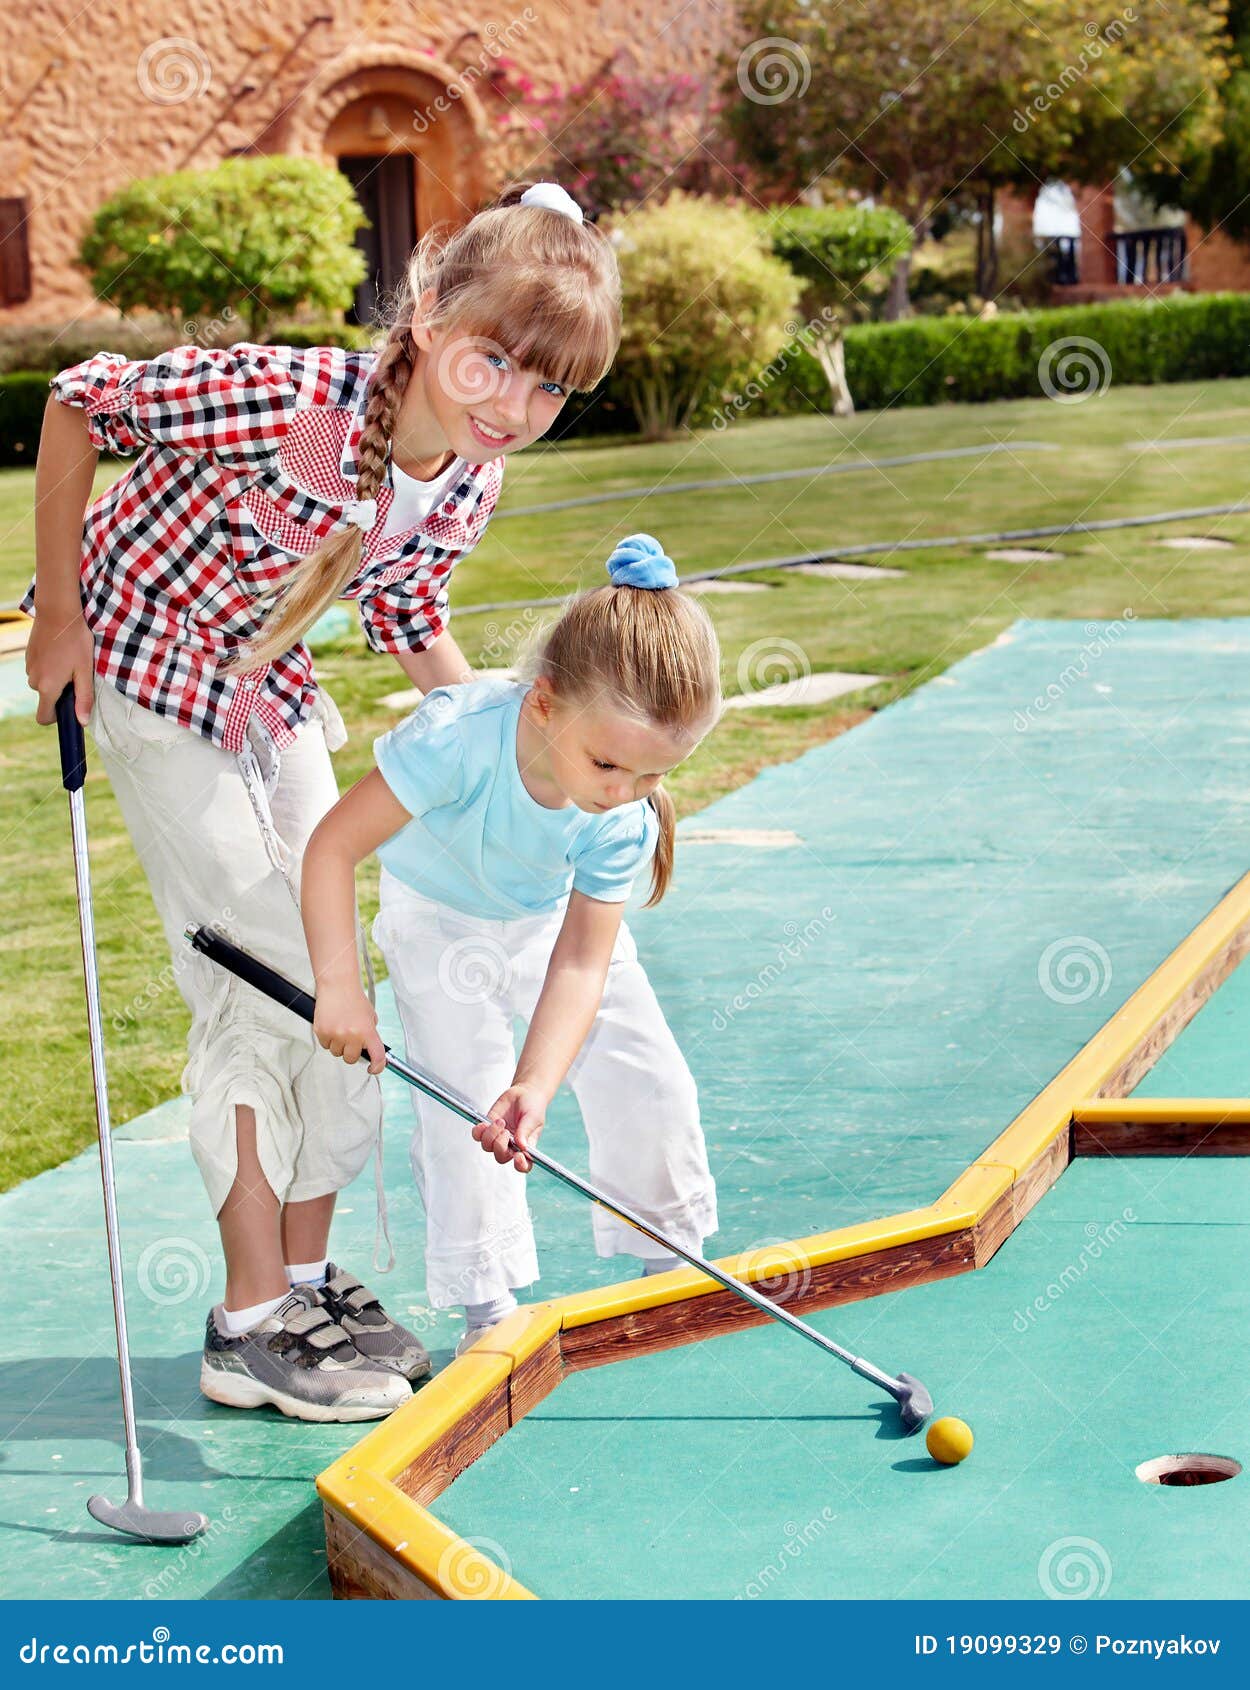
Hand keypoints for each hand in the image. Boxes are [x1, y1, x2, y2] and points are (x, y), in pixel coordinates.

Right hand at [27, 603, 94, 726]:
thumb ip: (84, 698)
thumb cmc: (75, 642)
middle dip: (60, 693)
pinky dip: (49, 667)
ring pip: (42, 683)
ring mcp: (28, 667)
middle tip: (76, 674)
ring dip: (55, 678)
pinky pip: (39, 670)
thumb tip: (82, 722)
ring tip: (69, 660)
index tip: (70, 706)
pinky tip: (60, 651)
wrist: (57, 612)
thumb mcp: (85, 671)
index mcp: (47, 687)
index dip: (57, 718)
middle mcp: (33, 679)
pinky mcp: (28, 656)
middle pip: (46, 698)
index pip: (43, 718)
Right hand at [313, 983, 385, 1073]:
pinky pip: (325, 1045)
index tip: (374, 1068)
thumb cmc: (353, 999)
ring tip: (340, 1027)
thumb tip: (369, 1050)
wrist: (337, 985)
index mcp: (367, 1031)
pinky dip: (328, 1039)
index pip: (377, 1056)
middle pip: (351, 1059)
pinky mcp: (321, 1032)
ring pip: (337, 1053)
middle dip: (351, 1052)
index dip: (377, 1066)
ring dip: (339, 1045)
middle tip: (351, 1039)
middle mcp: (352, 1035)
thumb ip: (370, 1034)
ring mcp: (335, 1034)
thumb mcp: (370, 1016)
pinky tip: (331, 1025)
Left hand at [473, 1084, 548, 1172]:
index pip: (524, 1165)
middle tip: (505, 1131)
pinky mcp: (488, 1128)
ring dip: (490, 1135)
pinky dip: (478, 1131)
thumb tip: (522, 1147)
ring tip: (500, 1122)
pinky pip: (477, 1136)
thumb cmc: (533, 1107)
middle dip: (500, 1146)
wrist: (524, 1093)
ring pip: (487, 1147)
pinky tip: (485, 1123)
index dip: (520, 1165)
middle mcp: (511, 1146)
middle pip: (501, 1157)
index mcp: (526, 1146)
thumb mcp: (533, 1118)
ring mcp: (498, 1137)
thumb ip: (526, 1131)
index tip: (518, 1156)